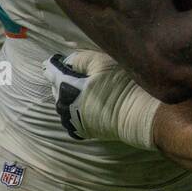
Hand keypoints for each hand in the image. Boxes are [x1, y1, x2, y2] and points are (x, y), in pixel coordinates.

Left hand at [43, 50, 160, 147]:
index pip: (53, 72)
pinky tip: (84, 106)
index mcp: (67, 88)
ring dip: (67, 97)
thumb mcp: (102, 63)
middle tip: (75, 74)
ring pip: (63, 105)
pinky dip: (73, 111)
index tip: (57, 59)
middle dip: (62, 81)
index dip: (55, 64)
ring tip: (80, 90)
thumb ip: (79, 58)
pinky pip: (71, 119)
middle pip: (57, 89)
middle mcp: (65, 107)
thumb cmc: (121, 86)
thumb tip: (67, 61)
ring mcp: (73, 122)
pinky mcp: (83, 132)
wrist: (138, 115)